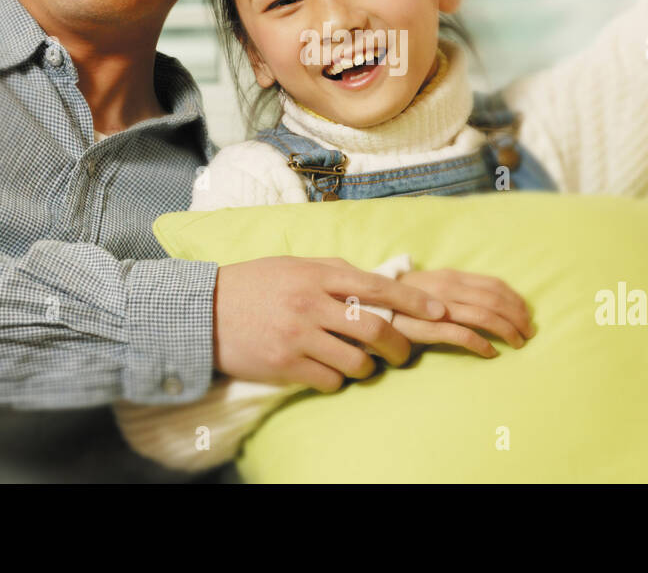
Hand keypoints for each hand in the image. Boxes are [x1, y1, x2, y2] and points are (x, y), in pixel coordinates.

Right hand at [212, 256, 447, 392]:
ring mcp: (298, 335)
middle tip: (404, 354)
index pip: (379, 286)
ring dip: (367, 368)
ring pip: (357, 362)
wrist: (205, 310)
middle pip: (376, 329)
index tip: (441, 310)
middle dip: (400, 347)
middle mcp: (311, 302)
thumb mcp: (296, 266)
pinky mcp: (284, 364)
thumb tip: (380, 281)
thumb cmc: (256, 285)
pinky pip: (330, 381)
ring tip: (361, 365)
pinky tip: (329, 373)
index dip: (415, 300)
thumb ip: (335, 273)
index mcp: (318, 273)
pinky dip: (338, 380)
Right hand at [390, 268, 535, 358]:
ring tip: (518, 344)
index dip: (516, 300)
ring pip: (485, 316)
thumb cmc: (403, 300)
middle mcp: (448, 287)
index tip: (527, 315)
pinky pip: (462, 335)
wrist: (364, 306)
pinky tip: (492, 353)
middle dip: (518, 318)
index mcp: (451, 276)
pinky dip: (482, 344)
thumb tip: (492, 300)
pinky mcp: (427, 327)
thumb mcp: (433, 286)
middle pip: (495, 300)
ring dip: (507, 331)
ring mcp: (437, 307)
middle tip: (529, 334)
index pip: (494, 284)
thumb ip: (457, 289)